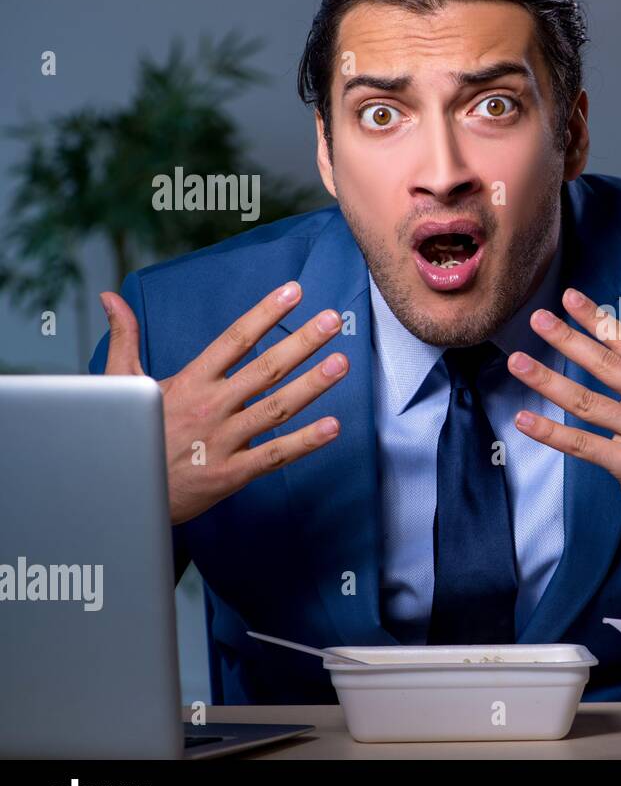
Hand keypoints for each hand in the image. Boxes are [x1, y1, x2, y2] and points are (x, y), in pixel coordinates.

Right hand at [100, 281, 349, 524]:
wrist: (119, 493)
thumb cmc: (127, 433)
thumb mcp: (119, 382)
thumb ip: (125, 338)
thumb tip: (113, 297)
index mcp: (190, 382)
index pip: (234, 340)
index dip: (265, 314)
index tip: (294, 292)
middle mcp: (210, 407)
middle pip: (264, 369)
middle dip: (301, 343)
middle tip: (332, 320)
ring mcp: (222, 441)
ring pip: (275, 408)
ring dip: (312, 386)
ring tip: (342, 363)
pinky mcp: (230, 473)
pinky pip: (274, 455)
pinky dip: (304, 442)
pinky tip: (333, 427)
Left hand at [506, 288, 620, 590]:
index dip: (599, 320)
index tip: (570, 299)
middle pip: (606, 366)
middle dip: (568, 340)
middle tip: (538, 319)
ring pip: (587, 402)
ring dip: (548, 381)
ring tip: (518, 363)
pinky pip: (583, 445)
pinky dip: (551, 433)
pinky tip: (524, 420)